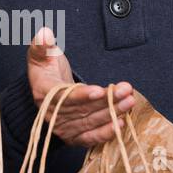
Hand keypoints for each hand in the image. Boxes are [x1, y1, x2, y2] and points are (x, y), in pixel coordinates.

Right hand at [25, 27, 134, 146]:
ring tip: (130, 101)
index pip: (65, 97)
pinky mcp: (74, 137)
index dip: (83, 95)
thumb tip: (44, 33)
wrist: (46, 92)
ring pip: (91, 122)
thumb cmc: (46, 71)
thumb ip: (42, 46)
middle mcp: (53, 115)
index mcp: (44, 94)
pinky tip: (121, 124)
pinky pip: (90, 138)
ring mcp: (64, 128)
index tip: (100, 90)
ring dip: (112, 113)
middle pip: (83, 110)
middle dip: (107, 100)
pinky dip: (105, 133)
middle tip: (126, 90)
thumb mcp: (42, 55)